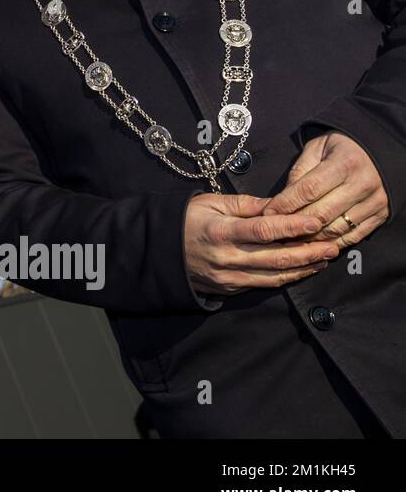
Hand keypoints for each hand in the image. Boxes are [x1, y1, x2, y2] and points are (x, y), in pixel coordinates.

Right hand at [183, 192, 338, 296]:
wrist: (157, 250)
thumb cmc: (185, 220)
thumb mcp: (211, 202)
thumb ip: (247, 206)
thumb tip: (279, 205)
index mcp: (220, 231)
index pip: (264, 230)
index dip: (292, 227)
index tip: (316, 222)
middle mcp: (226, 257)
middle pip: (276, 258)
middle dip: (308, 252)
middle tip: (334, 246)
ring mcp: (228, 277)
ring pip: (274, 276)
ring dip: (303, 268)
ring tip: (325, 258)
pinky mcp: (229, 289)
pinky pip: (263, 285)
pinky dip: (286, 278)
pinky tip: (302, 270)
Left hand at [262, 131, 389, 249]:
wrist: (379, 152)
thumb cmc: (341, 148)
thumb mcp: (317, 148)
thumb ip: (299, 172)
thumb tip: (281, 200)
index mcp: (345, 163)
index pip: (309, 189)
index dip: (286, 203)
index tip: (267, 212)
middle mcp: (363, 184)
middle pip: (322, 213)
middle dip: (294, 224)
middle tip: (275, 230)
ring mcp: (375, 202)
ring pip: (336, 229)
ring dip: (311, 237)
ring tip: (291, 239)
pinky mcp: (382, 216)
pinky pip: (353, 237)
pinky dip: (331, 243)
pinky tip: (314, 243)